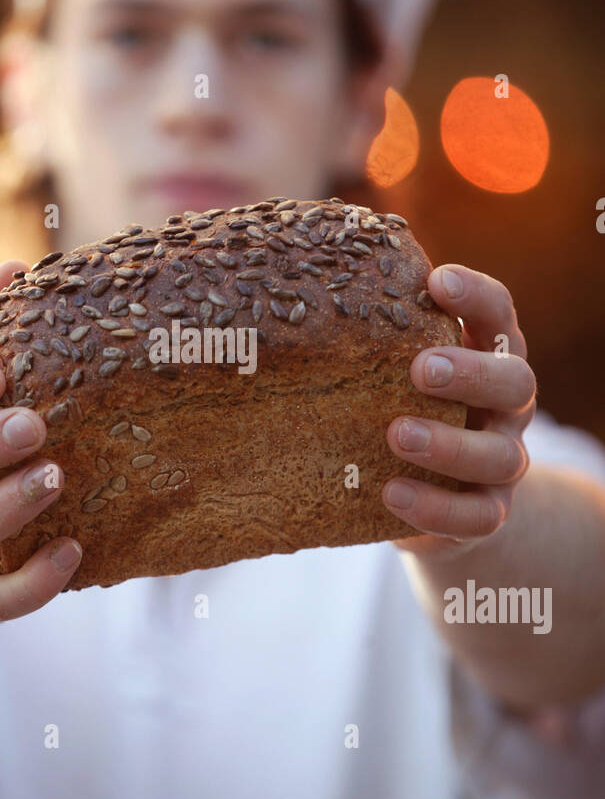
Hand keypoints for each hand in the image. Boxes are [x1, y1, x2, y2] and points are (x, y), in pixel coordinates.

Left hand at [383, 264, 535, 556]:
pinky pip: (479, 517)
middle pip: (515, 382)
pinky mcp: (488, 514)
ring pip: (502, 456)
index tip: (438, 281)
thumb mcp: (392, 371)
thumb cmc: (401, 408)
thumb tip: (285, 291)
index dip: (476, 296)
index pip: (497, 315)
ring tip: (397, 434)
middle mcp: (506, 408)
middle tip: (421, 369)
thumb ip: (370, 338)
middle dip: (471, 374)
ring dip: (450, 445)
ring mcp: (503, 462)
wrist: (437, 497)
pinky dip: (437, 507)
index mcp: (487, 357)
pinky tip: (392, 494)